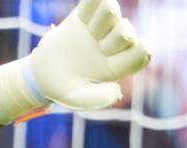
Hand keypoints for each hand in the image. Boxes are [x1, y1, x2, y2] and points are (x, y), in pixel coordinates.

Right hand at [29, 0, 151, 112]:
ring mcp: (98, 28)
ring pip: (111, 11)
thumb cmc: (62, 88)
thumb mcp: (76, 99)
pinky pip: (92, 1)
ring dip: (105, 16)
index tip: (145, 47)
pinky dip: (93, 0)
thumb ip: (95, 99)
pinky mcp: (83, 16)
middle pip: (125, 32)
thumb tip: (117, 91)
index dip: (142, 52)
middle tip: (101, 45)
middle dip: (118, 35)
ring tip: (90, 28)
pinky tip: (90, 7)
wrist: (42, 73)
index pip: (137, 57)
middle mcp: (111, 45)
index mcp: (115, 67)